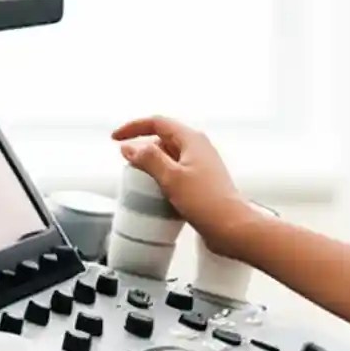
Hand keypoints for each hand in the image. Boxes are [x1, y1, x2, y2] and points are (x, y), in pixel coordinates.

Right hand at [112, 116, 251, 256]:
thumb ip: (148, 159)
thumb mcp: (171, 177)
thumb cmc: (206, 202)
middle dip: (143, 148)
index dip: (133, 127)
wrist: (233, 227)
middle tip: (127, 163)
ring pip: (170, 155)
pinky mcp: (203, 181)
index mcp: (192, 139)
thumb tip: (129, 147)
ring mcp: (202, 164)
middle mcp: (198, 147)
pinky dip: (163, 175)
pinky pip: (177, 171)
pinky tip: (157, 191)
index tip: (116, 138)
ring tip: (140, 179)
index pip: (157, 122)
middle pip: (164, 138)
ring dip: (152, 163)